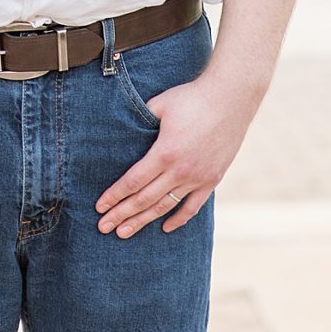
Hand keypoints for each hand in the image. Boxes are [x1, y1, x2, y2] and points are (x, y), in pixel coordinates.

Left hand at [95, 71, 256, 237]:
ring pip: (165, 207)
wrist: (230, 100)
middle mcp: (181, 170)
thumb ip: (141, 120)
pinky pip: (192, 207)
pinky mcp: (212, 180)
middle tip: (104, 227)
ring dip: (143, 221)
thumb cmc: (192, 98)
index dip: (115, 196)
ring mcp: (198, 178)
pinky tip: (164, 228)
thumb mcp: (160, 105)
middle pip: (145, 199)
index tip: (100, 207)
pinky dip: (178, 219)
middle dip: (122, 214)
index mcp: (165, 152)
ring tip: (124, 233)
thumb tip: (123, 129)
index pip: (133, 181)